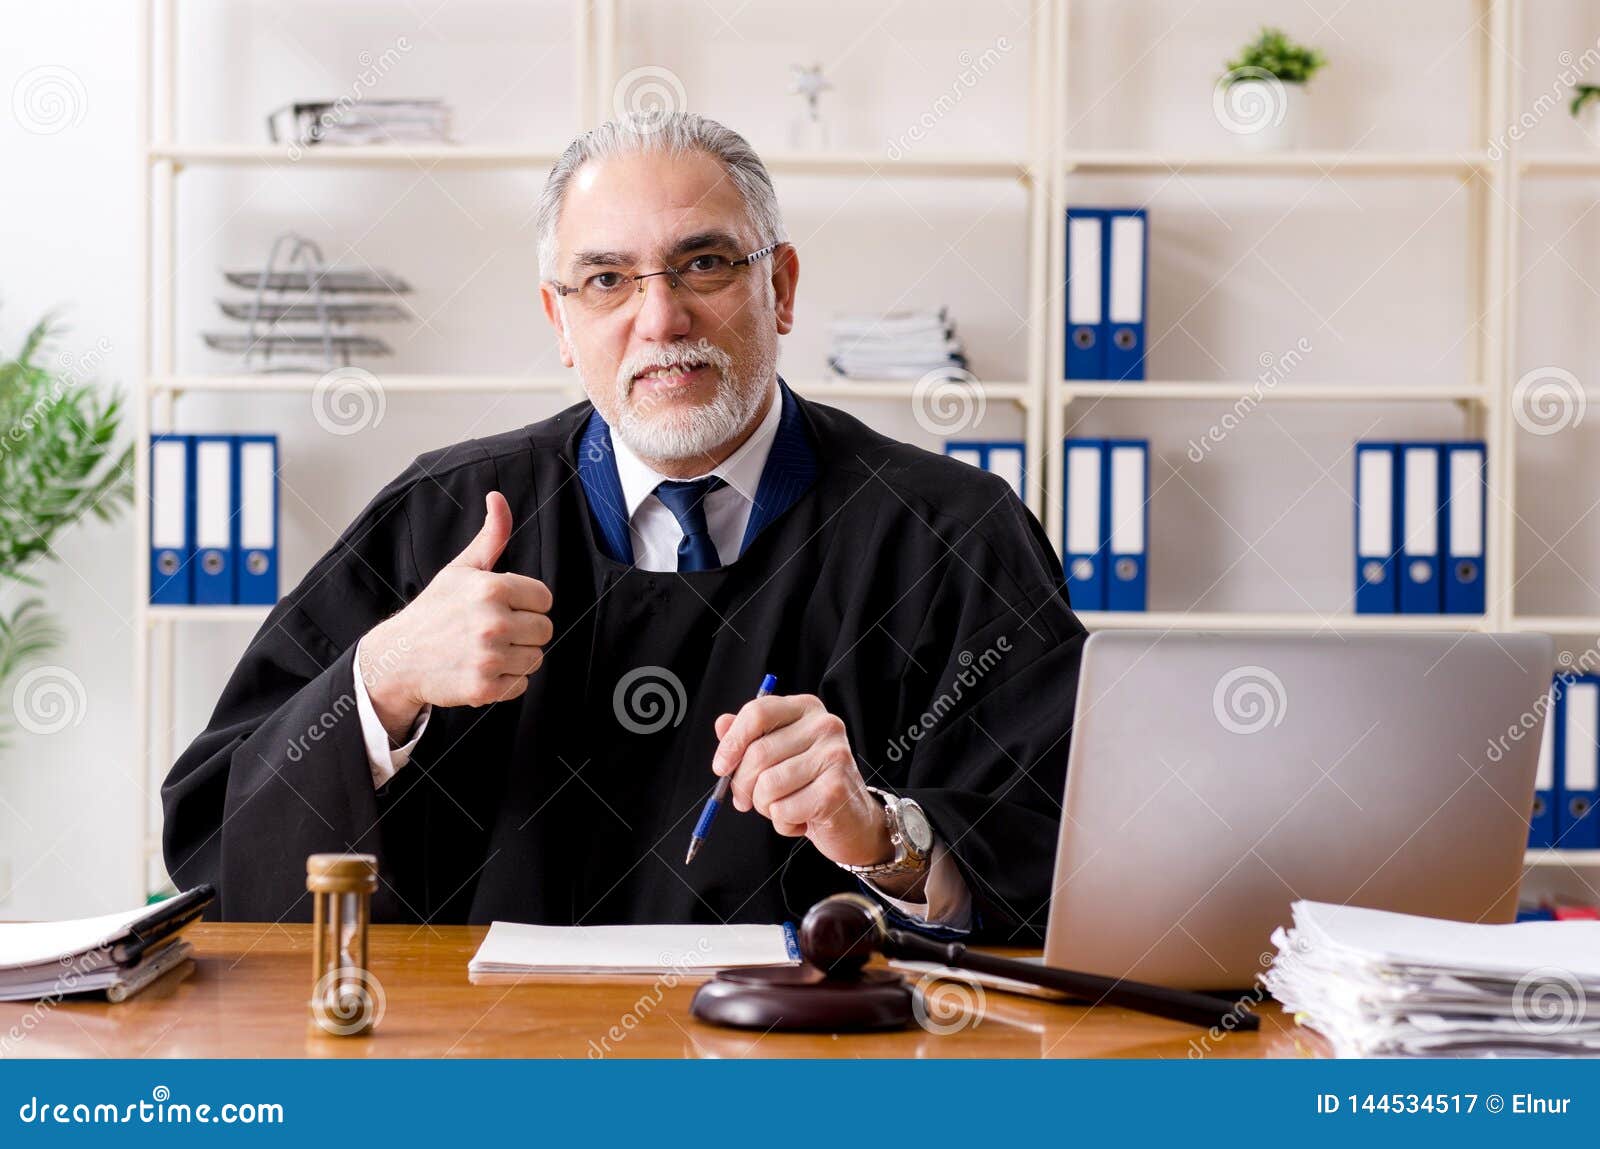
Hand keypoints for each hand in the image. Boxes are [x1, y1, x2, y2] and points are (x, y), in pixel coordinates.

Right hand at [363, 491, 552, 739]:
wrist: (398, 657)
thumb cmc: (435, 610)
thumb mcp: (462, 569)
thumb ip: (491, 536)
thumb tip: (498, 497)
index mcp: (492, 588)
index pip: (544, 599)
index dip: (526, 603)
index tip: (503, 606)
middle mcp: (493, 622)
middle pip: (544, 630)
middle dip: (524, 631)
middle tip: (494, 630)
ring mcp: (489, 657)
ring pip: (535, 659)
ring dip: (516, 657)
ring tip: (486, 649)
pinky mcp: (485, 688)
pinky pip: (521, 685)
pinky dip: (505, 681)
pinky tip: (481, 669)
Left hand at [711, 693, 892, 868]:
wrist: (853, 820)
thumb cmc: (810, 785)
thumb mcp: (779, 755)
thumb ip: (751, 737)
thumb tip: (722, 723)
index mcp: (806, 709)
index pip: (757, 713)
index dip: (731, 742)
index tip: (721, 767)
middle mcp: (825, 726)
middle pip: (757, 753)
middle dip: (742, 785)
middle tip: (746, 800)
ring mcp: (834, 756)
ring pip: (767, 786)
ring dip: (765, 807)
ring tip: (783, 807)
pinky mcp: (836, 789)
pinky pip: (783, 810)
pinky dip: (782, 823)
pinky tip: (801, 819)